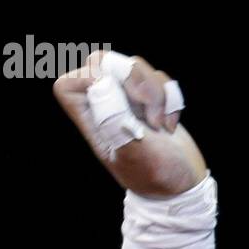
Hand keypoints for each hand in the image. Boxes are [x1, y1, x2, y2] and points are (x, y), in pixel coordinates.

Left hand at [53, 51, 206, 196]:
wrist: (182, 186)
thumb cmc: (155, 175)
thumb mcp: (135, 152)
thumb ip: (115, 120)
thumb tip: (99, 83)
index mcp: (91, 124)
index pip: (67, 86)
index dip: (88, 79)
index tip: (114, 97)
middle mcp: (105, 109)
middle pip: (102, 61)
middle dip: (131, 76)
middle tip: (146, 105)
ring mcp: (128, 103)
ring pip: (135, 66)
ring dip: (156, 92)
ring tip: (159, 126)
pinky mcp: (150, 101)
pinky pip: (158, 77)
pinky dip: (169, 97)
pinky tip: (168, 125)